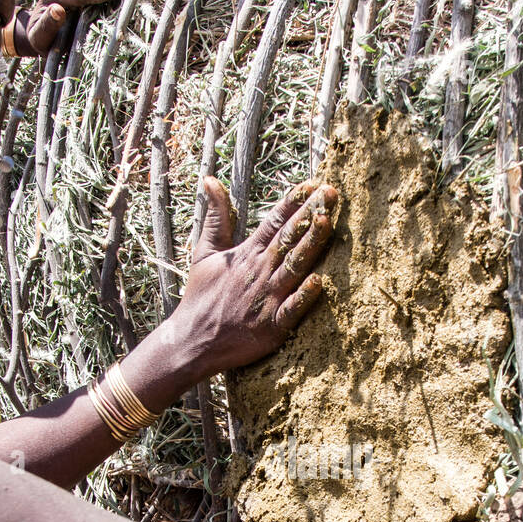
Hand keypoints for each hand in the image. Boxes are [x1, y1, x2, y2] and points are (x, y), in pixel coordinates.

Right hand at [173, 175, 337, 376]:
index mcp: (246, 254)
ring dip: (310, 245)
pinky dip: (303, 296)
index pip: (274, 222)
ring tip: (326, 222)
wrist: (192, 341)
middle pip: (289, 239)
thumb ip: (216, 217)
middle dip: (310, 214)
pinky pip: (291, 310)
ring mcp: (266, 299)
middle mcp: (259, 272)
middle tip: (330, 193)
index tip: (313, 184)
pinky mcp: (271, 327)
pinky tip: (318, 281)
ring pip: (294, 267)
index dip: (293, 202)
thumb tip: (209, 180)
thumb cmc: (201, 297)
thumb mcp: (205, 252)